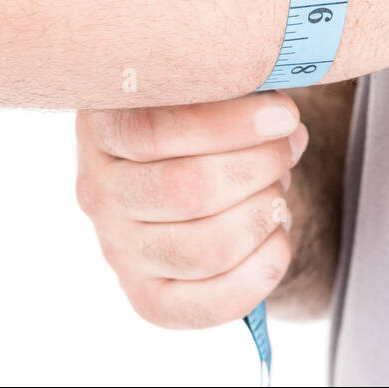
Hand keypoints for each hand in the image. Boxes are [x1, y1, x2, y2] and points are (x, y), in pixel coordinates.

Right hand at [75, 93, 308, 328]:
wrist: (203, 171)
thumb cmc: (209, 116)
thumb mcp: (207, 83)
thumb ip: (231, 83)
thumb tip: (281, 116)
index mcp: (103, 129)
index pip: (149, 131)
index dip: (228, 124)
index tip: (283, 114)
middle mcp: (100, 193)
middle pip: (184, 191)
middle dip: (258, 167)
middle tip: (288, 147)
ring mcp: (120, 250)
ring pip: (201, 249)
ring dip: (262, 215)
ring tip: (279, 190)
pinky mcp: (149, 298)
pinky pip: (207, 304)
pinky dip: (261, 270)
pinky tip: (277, 236)